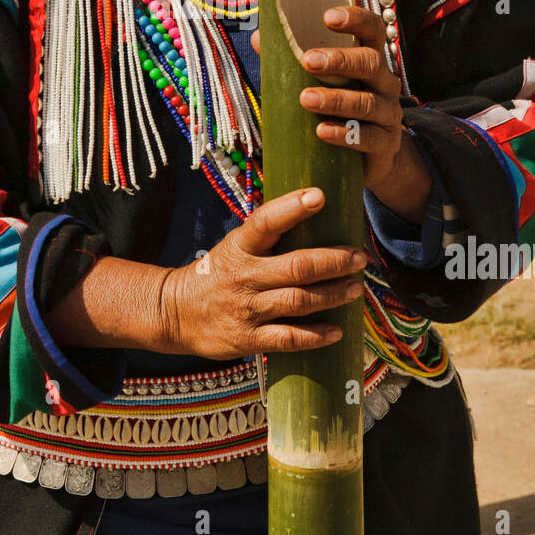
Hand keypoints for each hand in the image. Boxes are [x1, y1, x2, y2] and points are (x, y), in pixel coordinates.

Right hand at [160, 188, 365, 357]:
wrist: (176, 313)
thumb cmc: (217, 273)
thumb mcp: (234, 247)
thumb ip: (266, 237)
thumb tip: (312, 213)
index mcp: (239, 246)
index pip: (265, 221)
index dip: (292, 208)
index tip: (320, 195)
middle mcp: (244, 276)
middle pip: (296, 267)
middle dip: (333, 261)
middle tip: (359, 256)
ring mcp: (247, 309)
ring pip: (298, 301)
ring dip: (332, 295)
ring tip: (355, 288)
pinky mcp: (249, 339)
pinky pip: (288, 338)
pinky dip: (315, 336)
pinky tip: (337, 331)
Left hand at [252, 5, 431, 220]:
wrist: (369, 157)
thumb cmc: (337, 109)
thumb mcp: (317, 83)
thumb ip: (290, 61)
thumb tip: (258, 37)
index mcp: (369, 60)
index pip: (373, 30)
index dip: (356, 20)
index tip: (327, 17)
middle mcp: (384, 82)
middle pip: (370, 62)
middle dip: (340, 60)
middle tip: (308, 60)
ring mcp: (389, 113)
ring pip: (367, 102)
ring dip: (336, 99)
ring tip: (305, 99)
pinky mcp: (387, 143)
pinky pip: (369, 138)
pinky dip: (345, 134)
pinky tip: (322, 131)